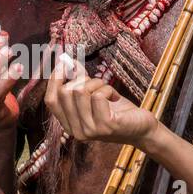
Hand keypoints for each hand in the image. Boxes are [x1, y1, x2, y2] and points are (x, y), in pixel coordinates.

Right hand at [44, 55, 158, 148]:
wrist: (142, 129)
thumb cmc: (118, 111)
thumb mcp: (95, 96)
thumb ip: (79, 82)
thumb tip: (67, 61)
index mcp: (69, 126)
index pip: (50, 101)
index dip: (54, 80)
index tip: (63, 64)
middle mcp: (76, 131)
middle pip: (64, 93)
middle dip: (81, 79)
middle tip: (96, 82)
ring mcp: (90, 130)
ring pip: (80, 92)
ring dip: (96, 83)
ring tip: (107, 90)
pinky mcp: (105, 126)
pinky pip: (98, 96)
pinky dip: (108, 89)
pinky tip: (114, 97)